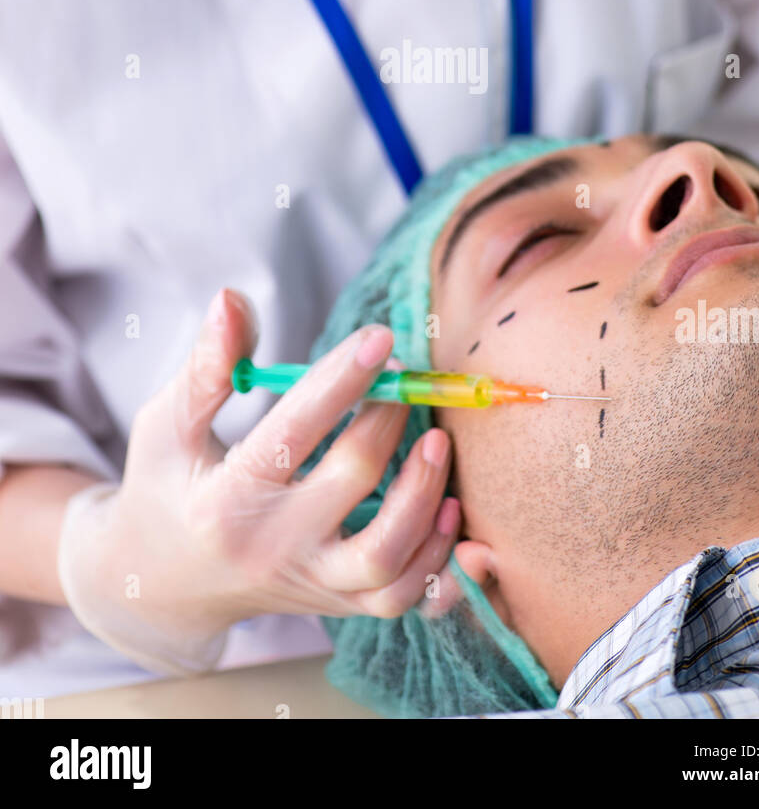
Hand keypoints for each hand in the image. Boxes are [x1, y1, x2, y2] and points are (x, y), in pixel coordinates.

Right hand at [57, 289, 459, 675]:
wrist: (160, 586)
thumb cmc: (166, 486)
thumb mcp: (167, 424)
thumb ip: (207, 365)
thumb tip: (232, 299)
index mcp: (223, 500)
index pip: (293, 432)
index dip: (341, 381)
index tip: (378, 338)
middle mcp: (270, 549)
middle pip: (350, 482)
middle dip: (388, 419)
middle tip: (402, 375)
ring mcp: (309, 584)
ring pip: (385, 557)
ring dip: (425, 494)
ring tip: (439, 440)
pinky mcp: (337, 603)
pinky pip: (402, 597)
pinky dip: (439, 560)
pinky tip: (454, 508)